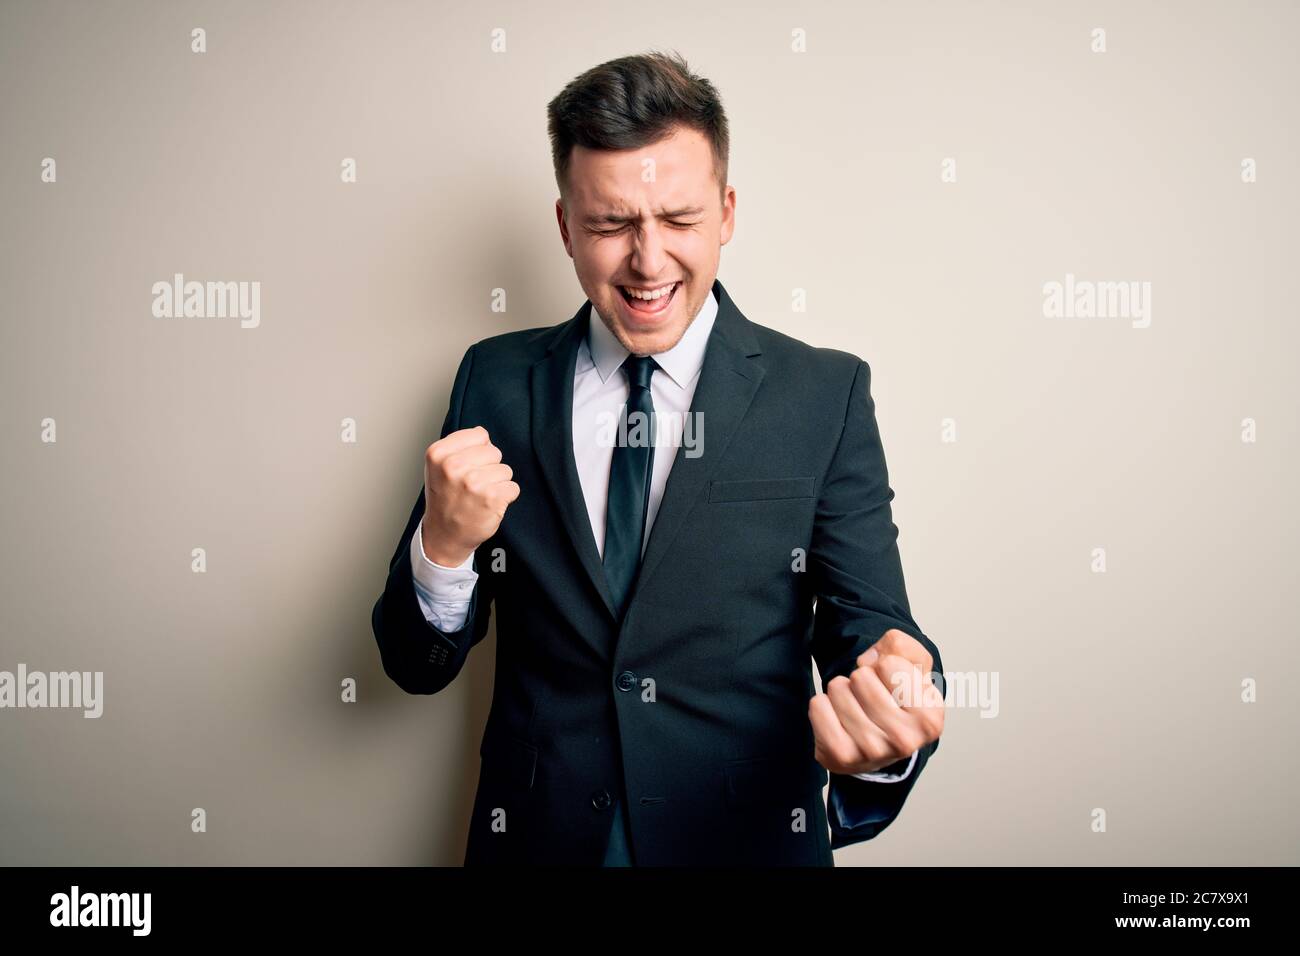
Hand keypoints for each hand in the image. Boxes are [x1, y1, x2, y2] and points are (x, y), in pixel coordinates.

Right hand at [421, 426, 519, 566]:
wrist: (444, 535)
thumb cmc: (445, 499)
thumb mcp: (439, 466)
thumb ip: (459, 446)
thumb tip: (484, 435)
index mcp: (439, 453)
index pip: (480, 435)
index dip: (478, 452)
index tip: (466, 467)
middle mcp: (453, 466)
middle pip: (494, 451)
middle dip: (489, 467)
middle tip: (473, 485)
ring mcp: (472, 482)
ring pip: (505, 470)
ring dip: (497, 484)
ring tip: (479, 496)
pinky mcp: (491, 498)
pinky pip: (513, 487)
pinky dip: (505, 497)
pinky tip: (488, 505)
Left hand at [808, 628, 944, 774]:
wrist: (879, 743)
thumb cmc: (897, 700)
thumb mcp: (913, 666)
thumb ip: (901, 646)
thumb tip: (869, 659)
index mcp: (929, 719)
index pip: (890, 664)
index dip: (887, 666)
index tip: (893, 686)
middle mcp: (905, 741)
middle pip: (861, 676)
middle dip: (862, 678)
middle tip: (870, 697)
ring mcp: (871, 752)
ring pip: (838, 688)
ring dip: (842, 691)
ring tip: (856, 708)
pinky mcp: (840, 756)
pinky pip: (818, 706)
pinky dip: (823, 704)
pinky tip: (838, 718)